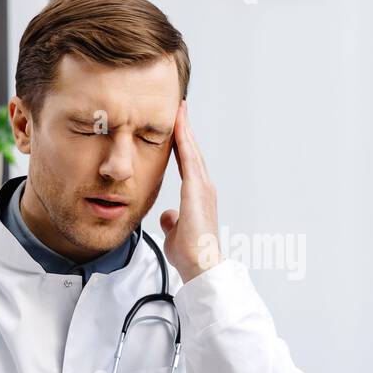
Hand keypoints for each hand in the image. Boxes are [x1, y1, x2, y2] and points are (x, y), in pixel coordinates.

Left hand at [159, 100, 220, 282]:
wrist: (201, 265)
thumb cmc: (192, 254)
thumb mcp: (176, 233)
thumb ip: (173, 221)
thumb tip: (169, 216)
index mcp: (197, 196)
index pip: (188, 163)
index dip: (182, 143)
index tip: (176, 125)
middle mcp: (204, 188)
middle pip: (192, 151)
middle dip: (185, 129)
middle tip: (179, 107)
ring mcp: (203, 188)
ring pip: (192, 151)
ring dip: (185, 129)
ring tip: (179, 109)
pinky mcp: (198, 190)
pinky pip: (189, 159)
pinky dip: (184, 141)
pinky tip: (178, 126)